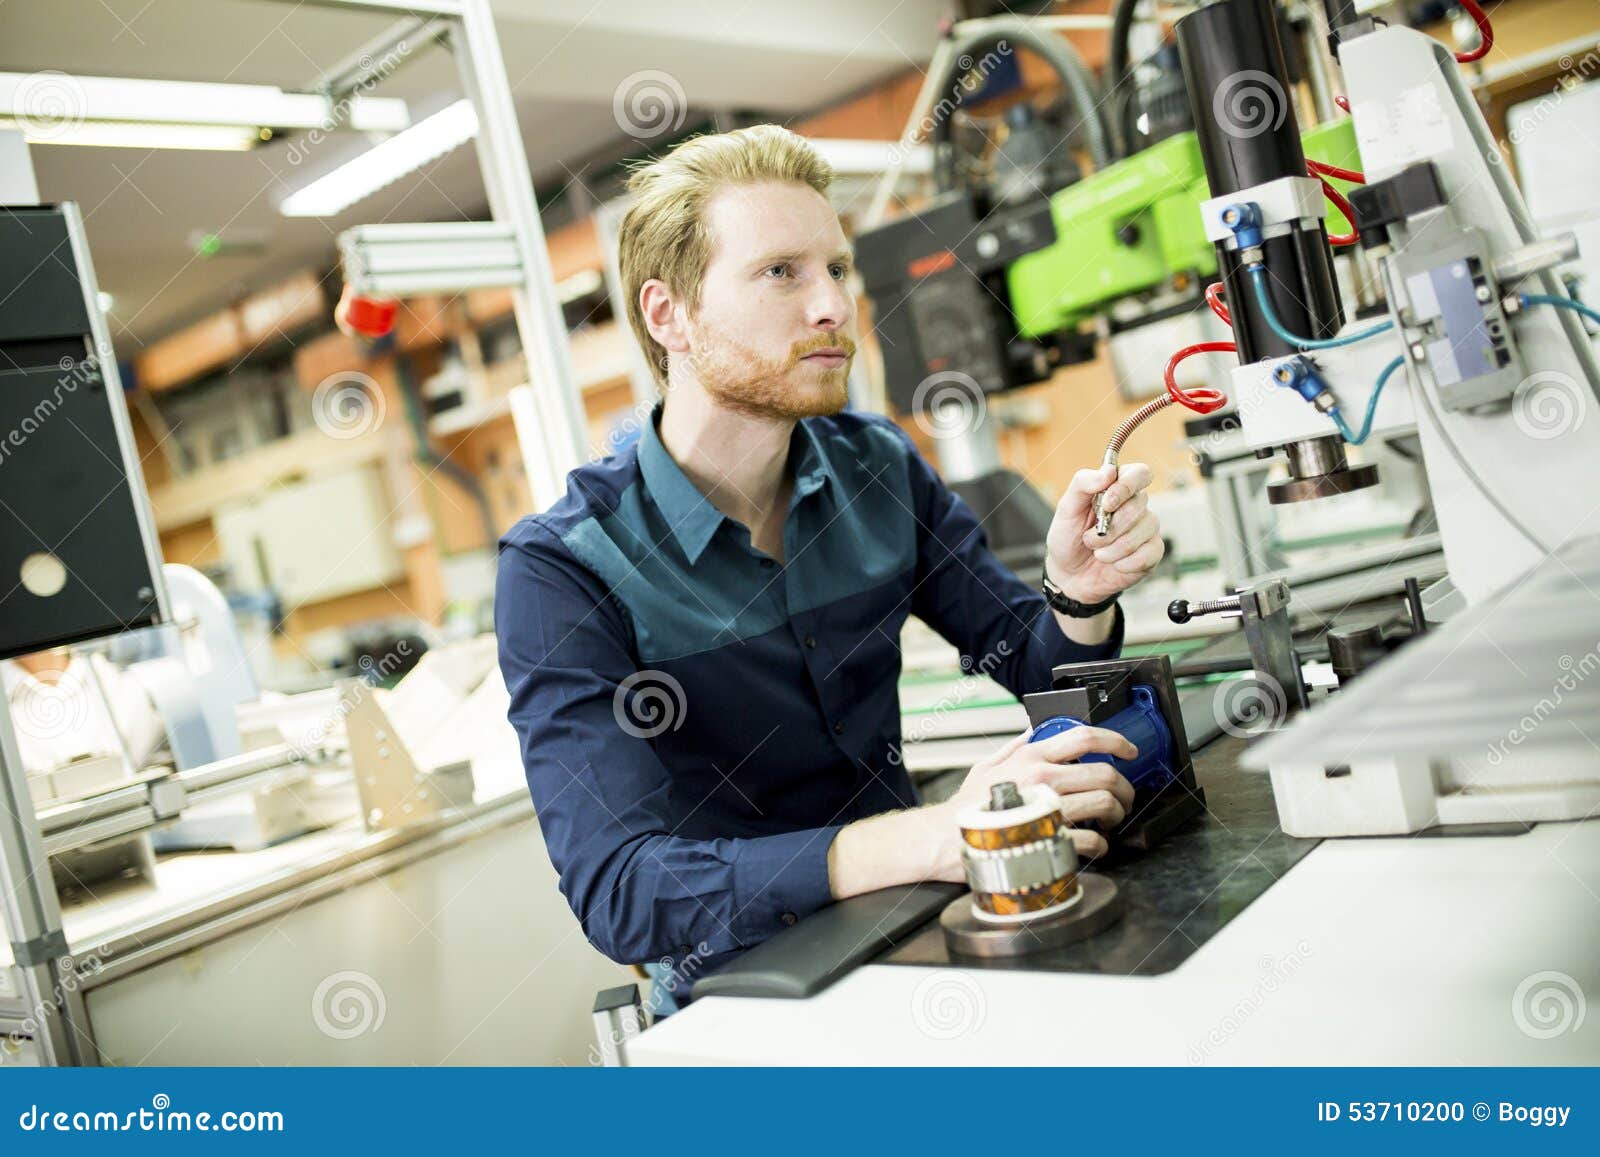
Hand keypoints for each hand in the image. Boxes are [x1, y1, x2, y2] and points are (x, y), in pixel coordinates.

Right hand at [929, 727, 1137, 878]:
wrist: (944, 840)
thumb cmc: (966, 807)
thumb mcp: (988, 765)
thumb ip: (1017, 745)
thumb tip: (1038, 728)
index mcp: (1030, 758)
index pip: (1084, 737)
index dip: (1116, 741)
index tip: (1129, 750)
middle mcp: (1041, 779)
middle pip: (1104, 773)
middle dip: (1124, 787)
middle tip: (1124, 796)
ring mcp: (1046, 809)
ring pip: (1103, 804)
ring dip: (1116, 814)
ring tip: (1110, 821)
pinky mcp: (1048, 839)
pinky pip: (1091, 841)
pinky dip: (1101, 846)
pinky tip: (1095, 846)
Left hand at [1045, 462, 1164, 604]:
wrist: (1069, 575)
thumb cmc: (1068, 538)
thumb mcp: (1066, 509)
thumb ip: (1083, 484)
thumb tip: (1108, 471)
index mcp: (1117, 488)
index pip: (1140, 474)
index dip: (1126, 487)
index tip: (1106, 504)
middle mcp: (1136, 506)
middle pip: (1138, 505)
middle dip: (1109, 527)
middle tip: (1089, 538)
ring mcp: (1146, 529)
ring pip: (1141, 532)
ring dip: (1111, 548)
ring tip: (1098, 553)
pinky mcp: (1152, 553)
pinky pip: (1146, 555)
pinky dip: (1123, 564)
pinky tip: (1113, 564)